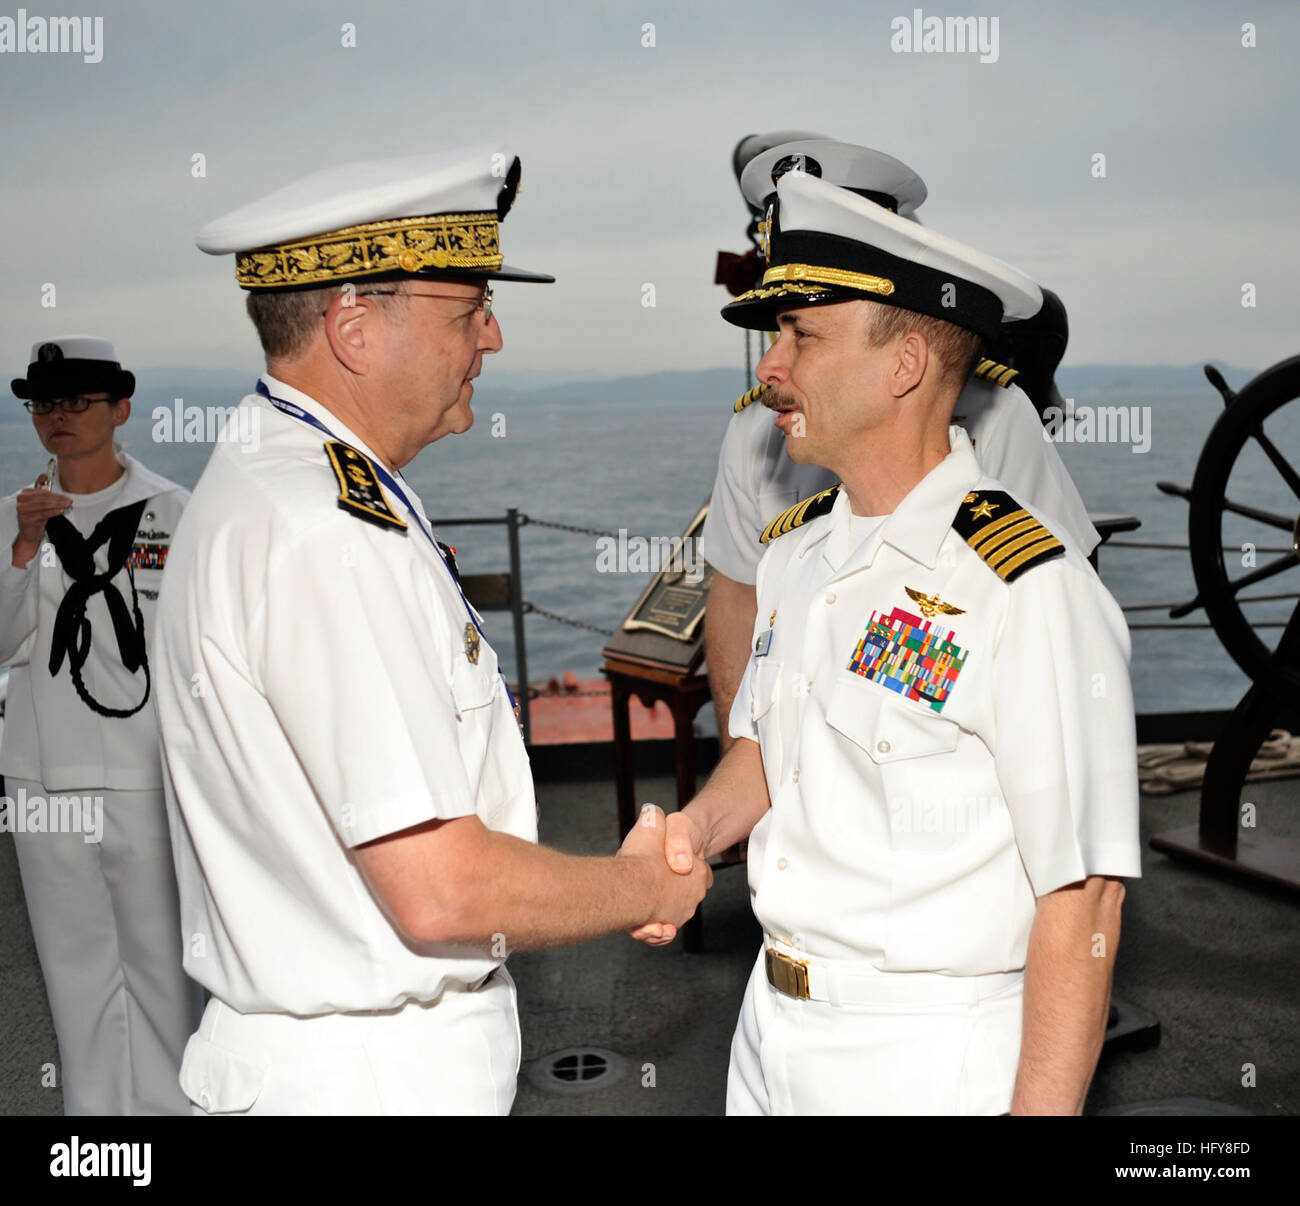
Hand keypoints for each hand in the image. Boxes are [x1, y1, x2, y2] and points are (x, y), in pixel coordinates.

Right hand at [12, 476, 71, 565]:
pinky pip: (43, 513)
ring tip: (68, 505)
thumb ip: (41, 489)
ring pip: (44, 505)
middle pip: (43, 498)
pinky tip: (61, 510)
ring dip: (58, 504)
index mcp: (24, 494)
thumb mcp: (40, 503)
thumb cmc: (37, 517)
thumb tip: (43, 475)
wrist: (30, 534)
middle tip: (70, 501)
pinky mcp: (26, 518)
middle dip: (59, 499)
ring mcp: (22, 510)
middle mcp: (21, 501)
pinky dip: (54, 511)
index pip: (42, 492)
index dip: (56, 494)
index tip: (67, 496)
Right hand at [619, 804, 711, 945]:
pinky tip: (644, 922)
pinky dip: (653, 929)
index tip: (667, 865)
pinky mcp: (662, 931)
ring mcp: (679, 915)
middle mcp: (693, 896)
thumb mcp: (651, 824)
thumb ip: (654, 817)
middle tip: (648, 881)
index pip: (700, 871)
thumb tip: (652, 813)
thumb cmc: (641, 857)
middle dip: (667, 890)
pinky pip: (659, 932)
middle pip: (683, 894)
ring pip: (669, 915)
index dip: (683, 867)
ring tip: (641, 899)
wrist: (629, 887)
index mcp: (697, 871)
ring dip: (657, 910)